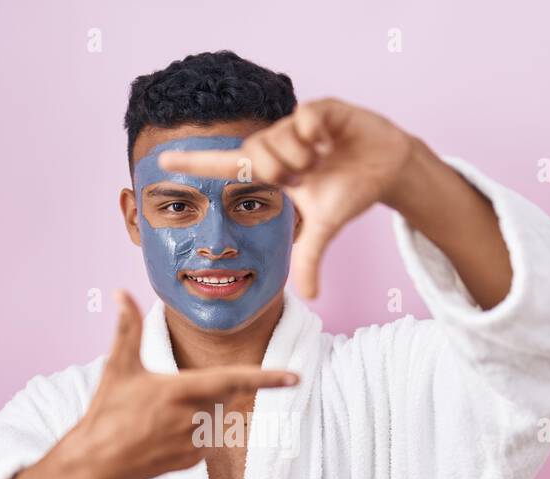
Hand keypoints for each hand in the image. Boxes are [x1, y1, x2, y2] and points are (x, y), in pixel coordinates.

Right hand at [68, 290, 299, 478]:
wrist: (96, 462)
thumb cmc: (107, 412)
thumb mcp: (118, 367)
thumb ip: (127, 328)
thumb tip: (119, 292)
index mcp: (179, 391)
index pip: (233, 381)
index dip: (266, 378)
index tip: (294, 377)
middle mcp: (192, 419)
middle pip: (223, 398)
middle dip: (209, 393)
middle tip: (171, 398)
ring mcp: (193, 444)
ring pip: (216, 420)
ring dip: (200, 413)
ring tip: (162, 418)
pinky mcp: (191, 463)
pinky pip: (206, 441)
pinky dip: (193, 434)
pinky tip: (164, 436)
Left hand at [157, 98, 415, 298]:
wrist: (387, 168)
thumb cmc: (349, 191)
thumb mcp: (325, 227)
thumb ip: (310, 257)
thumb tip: (311, 297)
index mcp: (270, 170)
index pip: (223, 166)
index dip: (194, 164)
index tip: (162, 159)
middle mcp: (277, 144)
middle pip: (255, 153)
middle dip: (280, 171)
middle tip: (305, 177)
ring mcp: (296, 125)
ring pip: (280, 137)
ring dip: (304, 157)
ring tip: (324, 159)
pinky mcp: (320, 109)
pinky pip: (305, 118)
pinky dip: (318, 135)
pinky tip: (331, 140)